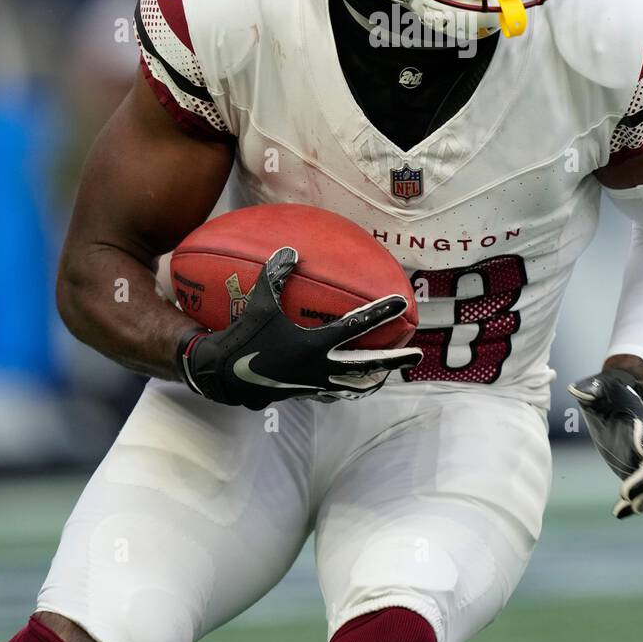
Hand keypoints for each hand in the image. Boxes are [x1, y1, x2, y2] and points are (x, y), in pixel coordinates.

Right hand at [177, 246, 421, 408]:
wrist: (225, 375)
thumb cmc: (245, 335)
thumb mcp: (259, 302)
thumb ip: (275, 275)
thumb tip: (291, 249)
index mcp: (315, 344)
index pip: (356, 326)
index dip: (380, 313)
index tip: (401, 303)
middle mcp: (321, 367)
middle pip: (367, 365)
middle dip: (394, 360)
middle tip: (417, 355)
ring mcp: (315, 383)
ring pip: (354, 384)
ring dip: (375, 377)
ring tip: (391, 373)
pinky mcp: (306, 392)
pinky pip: (335, 392)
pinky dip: (349, 388)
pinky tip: (354, 384)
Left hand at [567, 368, 642, 517]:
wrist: (622, 392)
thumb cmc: (607, 391)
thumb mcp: (596, 387)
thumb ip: (590, 389)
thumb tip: (577, 390)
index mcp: (639, 425)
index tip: (628, 479)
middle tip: (627, 498)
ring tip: (628, 510)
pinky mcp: (638, 466)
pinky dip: (641, 502)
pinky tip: (620, 512)